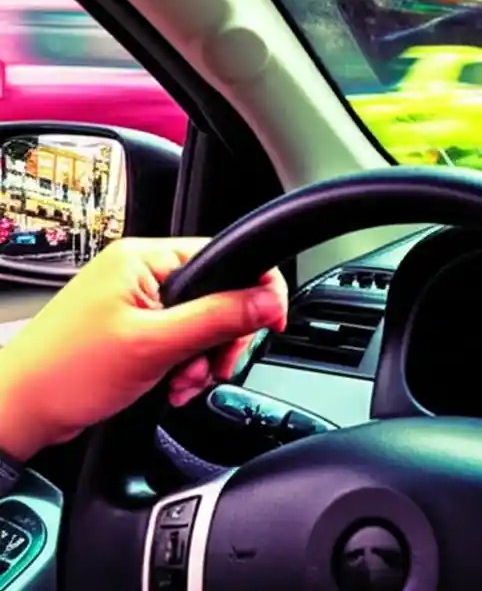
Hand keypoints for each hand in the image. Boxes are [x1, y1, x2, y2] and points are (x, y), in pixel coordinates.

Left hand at [0, 237, 287, 459]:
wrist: (18, 410)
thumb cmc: (65, 373)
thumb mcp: (154, 344)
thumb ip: (217, 318)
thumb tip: (267, 299)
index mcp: (143, 258)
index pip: (224, 258)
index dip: (254, 293)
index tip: (269, 325)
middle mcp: (140, 273)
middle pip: (219, 296)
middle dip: (222, 339)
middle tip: (213, 368)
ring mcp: (136, 302)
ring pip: (203, 324)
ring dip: (203, 359)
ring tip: (182, 383)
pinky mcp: (134, 330)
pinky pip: (181, 341)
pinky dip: (185, 366)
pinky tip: (172, 385)